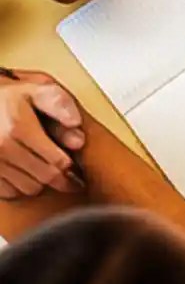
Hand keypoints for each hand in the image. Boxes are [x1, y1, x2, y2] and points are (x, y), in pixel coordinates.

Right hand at [0, 70, 85, 197]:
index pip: (57, 160)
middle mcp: (3, 147)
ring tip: (47, 171)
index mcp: (19, 128)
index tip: (77, 167)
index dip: (71, 167)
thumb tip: (76, 125)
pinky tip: (27, 174)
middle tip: (69, 175)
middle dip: (61, 178)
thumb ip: (60, 105)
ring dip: (42, 183)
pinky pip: (10, 192)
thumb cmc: (10, 98)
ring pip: (29, 188)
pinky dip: (21, 187)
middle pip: (45, 177)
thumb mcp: (37, 91)